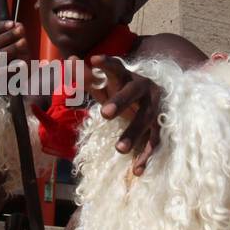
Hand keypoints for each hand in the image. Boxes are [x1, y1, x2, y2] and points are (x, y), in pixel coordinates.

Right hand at [0, 20, 32, 70]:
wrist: (13, 85)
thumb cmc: (16, 63)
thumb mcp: (19, 48)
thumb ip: (19, 37)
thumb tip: (19, 26)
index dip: (1, 26)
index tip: (13, 23)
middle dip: (9, 36)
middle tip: (21, 32)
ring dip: (11, 48)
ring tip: (23, 43)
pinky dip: (10, 68)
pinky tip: (21, 64)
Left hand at [88, 55, 162, 175]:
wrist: (155, 98)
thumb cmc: (122, 91)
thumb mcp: (105, 85)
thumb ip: (87, 76)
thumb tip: (69, 59)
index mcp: (128, 76)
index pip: (116, 68)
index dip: (106, 64)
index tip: (94, 60)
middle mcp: (143, 89)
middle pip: (132, 93)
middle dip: (120, 102)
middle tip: (104, 113)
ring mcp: (154, 107)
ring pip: (146, 120)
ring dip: (133, 133)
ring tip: (119, 149)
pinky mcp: (160, 125)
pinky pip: (154, 141)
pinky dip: (146, 156)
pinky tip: (137, 170)